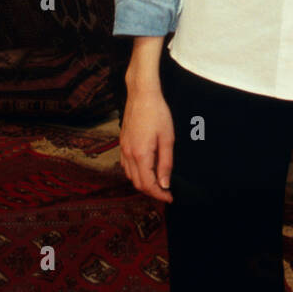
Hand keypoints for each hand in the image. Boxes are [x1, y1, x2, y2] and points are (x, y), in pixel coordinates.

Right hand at [119, 60, 174, 203]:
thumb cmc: (157, 113)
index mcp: (141, 155)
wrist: (141, 94)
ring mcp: (123, 148)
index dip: (160, 194)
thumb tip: (165, 184)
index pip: (149, 184)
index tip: (171, 197)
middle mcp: (129, 154)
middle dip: (152, 191)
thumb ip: (166, 163)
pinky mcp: (122, 142)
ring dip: (143, 183)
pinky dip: (135, 173)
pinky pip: (125, 165)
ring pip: (130, 176)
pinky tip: (146, 169)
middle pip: (138, 183)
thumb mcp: (167, 139)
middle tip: (167, 192)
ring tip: (158, 182)